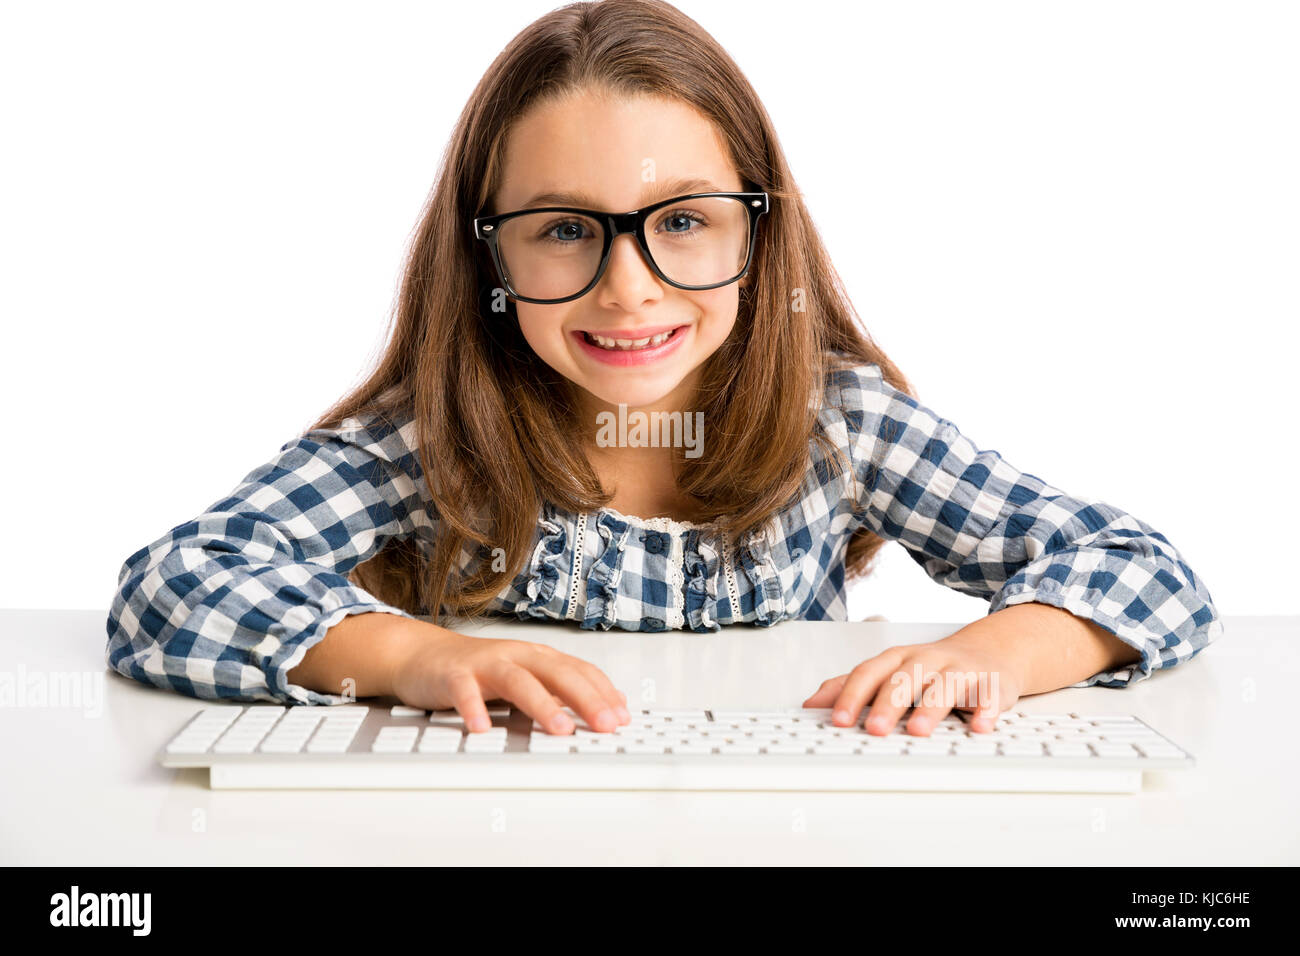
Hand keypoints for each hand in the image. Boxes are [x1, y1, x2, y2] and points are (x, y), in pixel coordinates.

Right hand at [390, 631, 629, 734]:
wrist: (424, 655)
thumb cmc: (478, 671)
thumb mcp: (524, 678)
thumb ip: (557, 691)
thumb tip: (601, 708)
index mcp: (537, 657)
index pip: (578, 671)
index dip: (603, 692)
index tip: (623, 717)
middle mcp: (516, 656)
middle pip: (557, 673)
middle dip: (586, 699)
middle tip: (607, 725)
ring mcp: (486, 664)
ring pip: (519, 680)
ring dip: (542, 705)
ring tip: (560, 730)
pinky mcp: (454, 674)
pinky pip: (465, 691)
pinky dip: (474, 709)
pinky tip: (482, 729)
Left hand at [801, 631, 1024, 735]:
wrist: (988, 651)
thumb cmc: (931, 667)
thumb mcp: (889, 672)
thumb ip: (851, 687)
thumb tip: (810, 704)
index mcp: (897, 659)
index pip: (869, 673)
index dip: (851, 696)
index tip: (836, 720)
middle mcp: (926, 660)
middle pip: (904, 678)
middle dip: (887, 703)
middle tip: (873, 729)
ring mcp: (960, 670)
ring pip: (944, 684)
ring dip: (931, 707)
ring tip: (918, 731)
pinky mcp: (991, 682)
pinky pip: (990, 694)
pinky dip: (986, 710)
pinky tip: (980, 727)